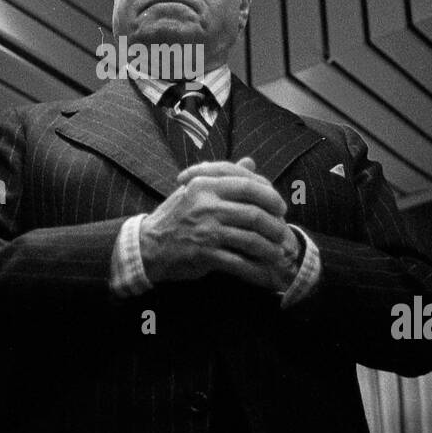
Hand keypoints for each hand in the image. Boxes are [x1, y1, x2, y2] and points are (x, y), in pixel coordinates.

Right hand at [139, 156, 299, 290]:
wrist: (148, 245)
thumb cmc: (176, 216)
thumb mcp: (196, 190)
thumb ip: (224, 177)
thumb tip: (251, 162)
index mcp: (205, 185)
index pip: (248, 185)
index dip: (270, 196)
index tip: (281, 207)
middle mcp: (206, 204)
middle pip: (254, 213)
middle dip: (275, 225)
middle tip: (283, 233)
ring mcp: (205, 230)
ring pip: (250, 238)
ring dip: (269, 248)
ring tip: (278, 253)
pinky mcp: (203, 254)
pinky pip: (238, 262)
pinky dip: (255, 269)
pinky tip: (263, 270)